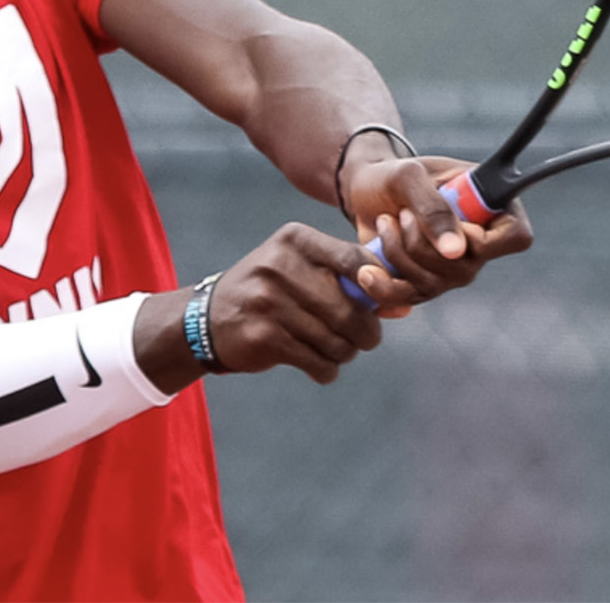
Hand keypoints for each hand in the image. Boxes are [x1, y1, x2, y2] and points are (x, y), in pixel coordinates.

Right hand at [134, 222, 386, 391]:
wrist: (206, 319)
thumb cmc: (270, 291)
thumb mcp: (300, 268)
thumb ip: (349, 280)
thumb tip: (402, 305)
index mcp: (295, 239)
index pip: (357, 260)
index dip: (379, 287)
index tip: (382, 306)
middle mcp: (281, 265)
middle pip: (351, 309)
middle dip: (366, 333)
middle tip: (363, 340)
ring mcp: (269, 302)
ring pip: (337, 340)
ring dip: (345, 353)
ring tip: (336, 351)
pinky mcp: (264, 337)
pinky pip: (318, 362)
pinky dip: (326, 369)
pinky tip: (319, 365)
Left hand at [341, 155, 533, 307]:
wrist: (366, 190)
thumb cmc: (393, 175)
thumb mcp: (409, 177)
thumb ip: (434, 208)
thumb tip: (456, 253)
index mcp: (493, 208)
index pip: (515, 237)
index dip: (483, 239)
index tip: (453, 221)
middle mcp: (479, 245)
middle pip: (466, 268)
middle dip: (422, 243)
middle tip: (402, 214)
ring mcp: (453, 269)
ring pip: (434, 285)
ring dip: (399, 254)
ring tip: (384, 223)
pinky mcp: (424, 284)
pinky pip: (409, 299)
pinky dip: (384, 286)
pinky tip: (367, 272)